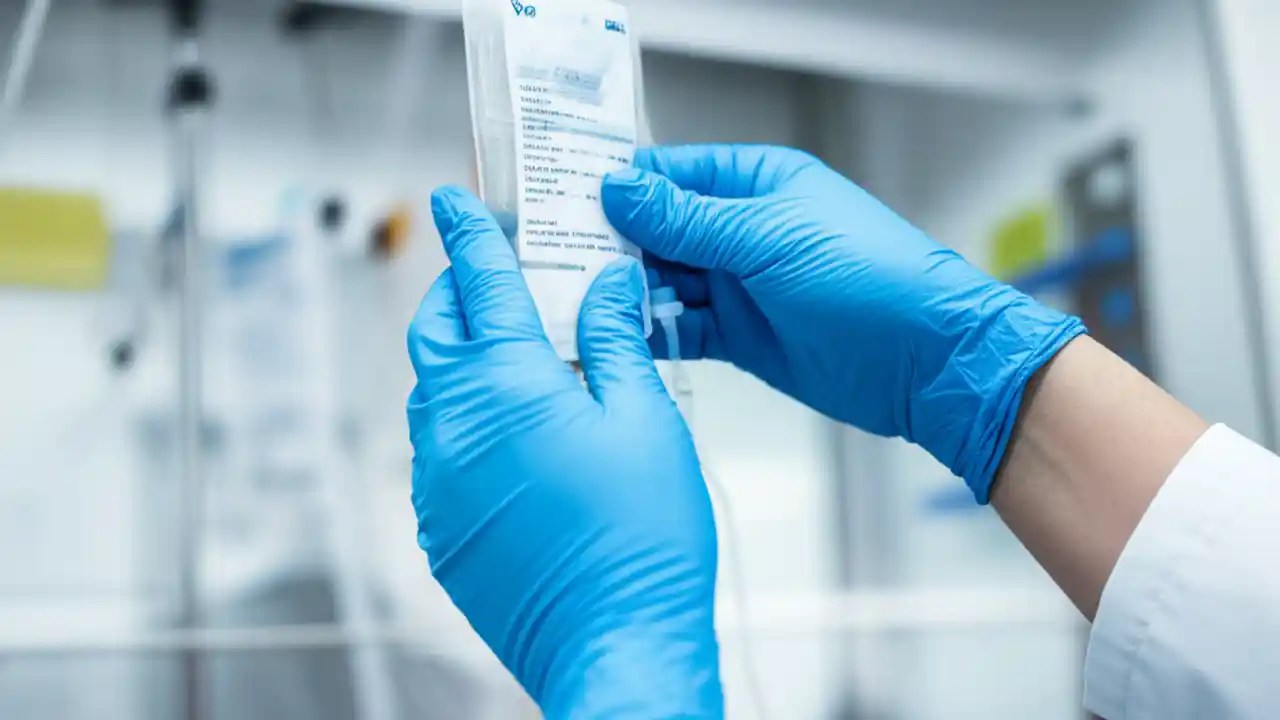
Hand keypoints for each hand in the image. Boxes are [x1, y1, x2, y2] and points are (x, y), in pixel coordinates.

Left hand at [407, 187, 723, 718]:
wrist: (614, 642)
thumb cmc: (642, 538)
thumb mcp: (644, 419)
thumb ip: (613, 340)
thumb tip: (605, 283)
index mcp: (507, 383)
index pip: (478, 281)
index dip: (467, 232)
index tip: (450, 200)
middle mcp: (453, 424)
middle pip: (436, 330)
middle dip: (457, 293)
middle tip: (496, 282)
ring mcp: (436, 479)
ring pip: (433, 393)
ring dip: (464, 362)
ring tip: (520, 364)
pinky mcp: (437, 525)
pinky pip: (437, 452)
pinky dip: (466, 426)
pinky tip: (516, 442)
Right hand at [602, 145, 1084, 502]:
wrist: (926, 363)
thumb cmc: (870, 279)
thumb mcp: (768, 237)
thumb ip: (688, 218)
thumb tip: (619, 187)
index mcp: (756, 183)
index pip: (671, 174)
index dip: (619, 185)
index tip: (563, 198)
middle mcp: (743, 230)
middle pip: (658, 230)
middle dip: (612, 243)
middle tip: (554, 258)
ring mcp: (740, 285)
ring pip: (663, 281)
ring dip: (626, 291)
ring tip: (576, 301)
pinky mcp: (740, 337)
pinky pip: (681, 328)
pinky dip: (651, 331)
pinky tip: (616, 335)